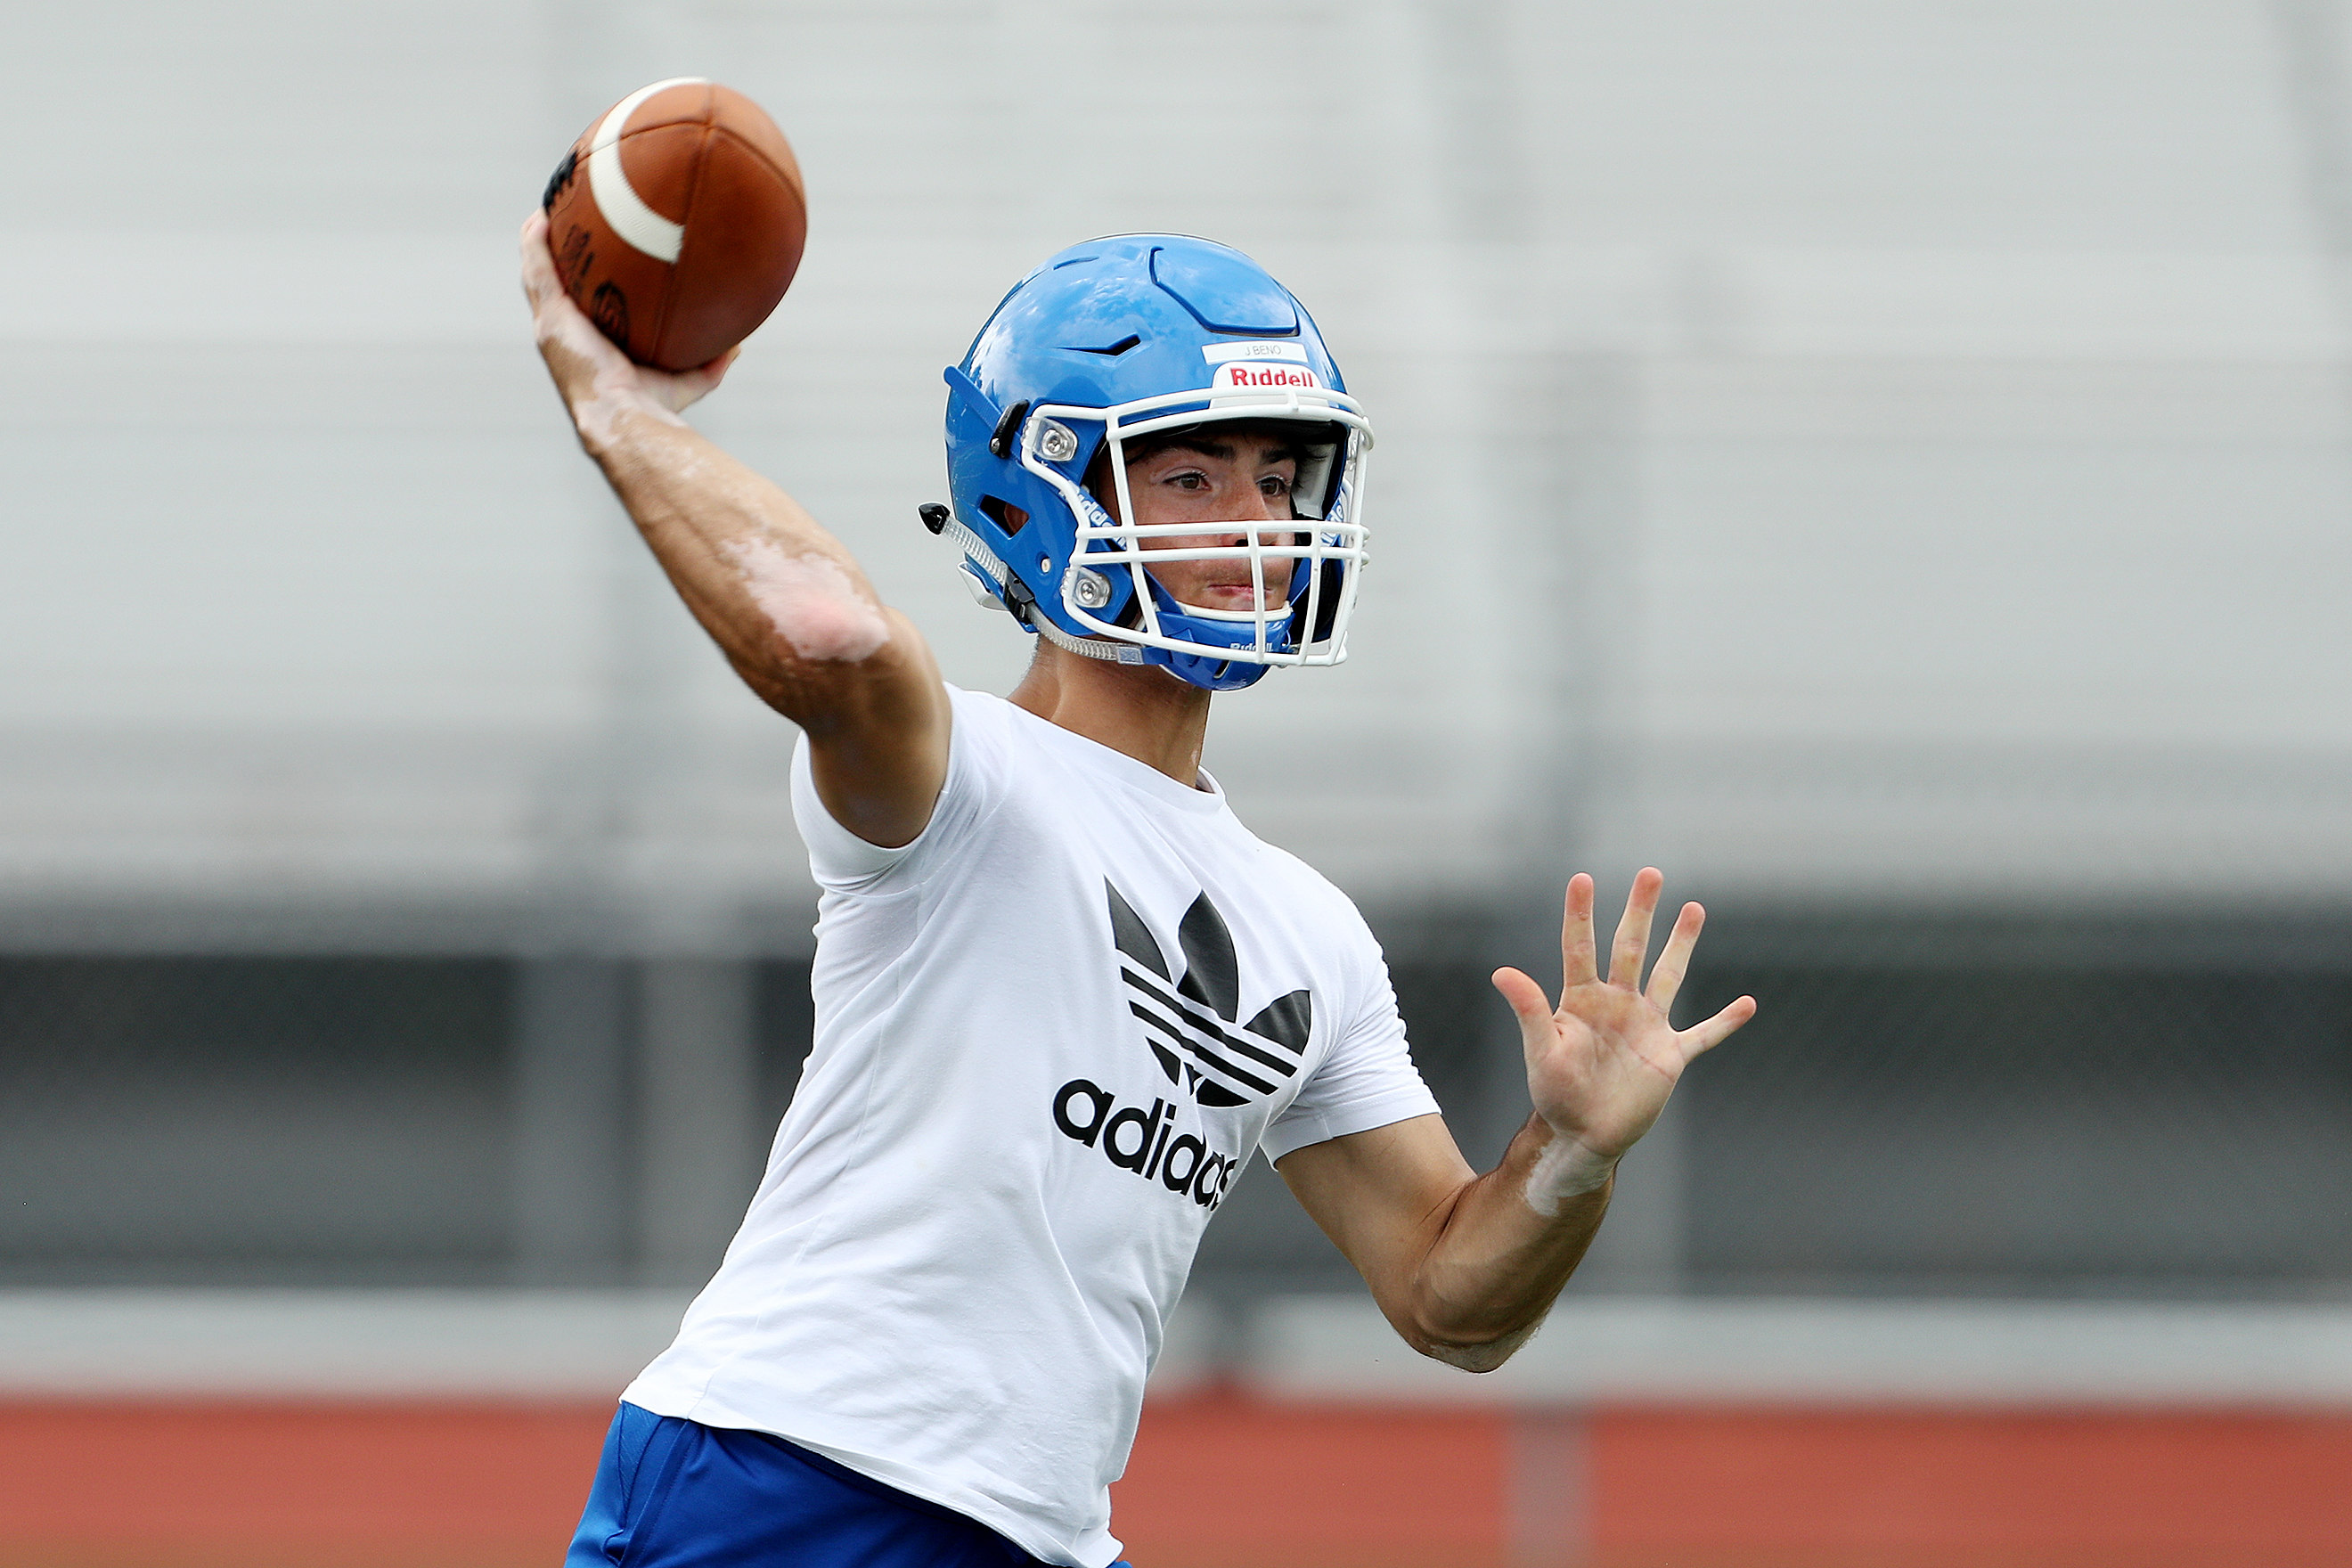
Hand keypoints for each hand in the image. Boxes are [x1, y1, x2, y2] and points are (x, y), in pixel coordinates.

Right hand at [519, 211, 736, 442]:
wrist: (625, 414)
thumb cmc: (650, 407)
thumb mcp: (684, 380)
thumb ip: (709, 363)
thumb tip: (737, 345)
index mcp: (586, 344)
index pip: (578, 308)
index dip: (578, 285)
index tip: (589, 260)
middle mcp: (563, 333)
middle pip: (552, 286)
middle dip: (554, 256)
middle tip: (561, 225)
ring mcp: (553, 324)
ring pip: (537, 274)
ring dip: (538, 241)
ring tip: (546, 210)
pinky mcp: (551, 316)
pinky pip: (537, 270)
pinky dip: (535, 242)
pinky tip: (541, 216)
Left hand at [1492, 869, 1755, 1181]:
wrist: (1584, 1137)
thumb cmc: (1556, 1095)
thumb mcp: (1542, 1052)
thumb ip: (1529, 1011)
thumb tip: (1501, 972)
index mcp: (1581, 1000)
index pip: (1580, 947)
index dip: (1581, 913)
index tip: (1583, 878)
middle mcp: (1616, 1004)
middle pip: (1630, 947)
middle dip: (1641, 911)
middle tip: (1651, 873)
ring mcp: (1646, 1027)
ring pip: (1668, 975)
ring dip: (1682, 944)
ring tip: (1694, 908)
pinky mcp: (1669, 1056)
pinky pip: (1703, 1034)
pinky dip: (1725, 1021)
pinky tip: (1747, 1004)